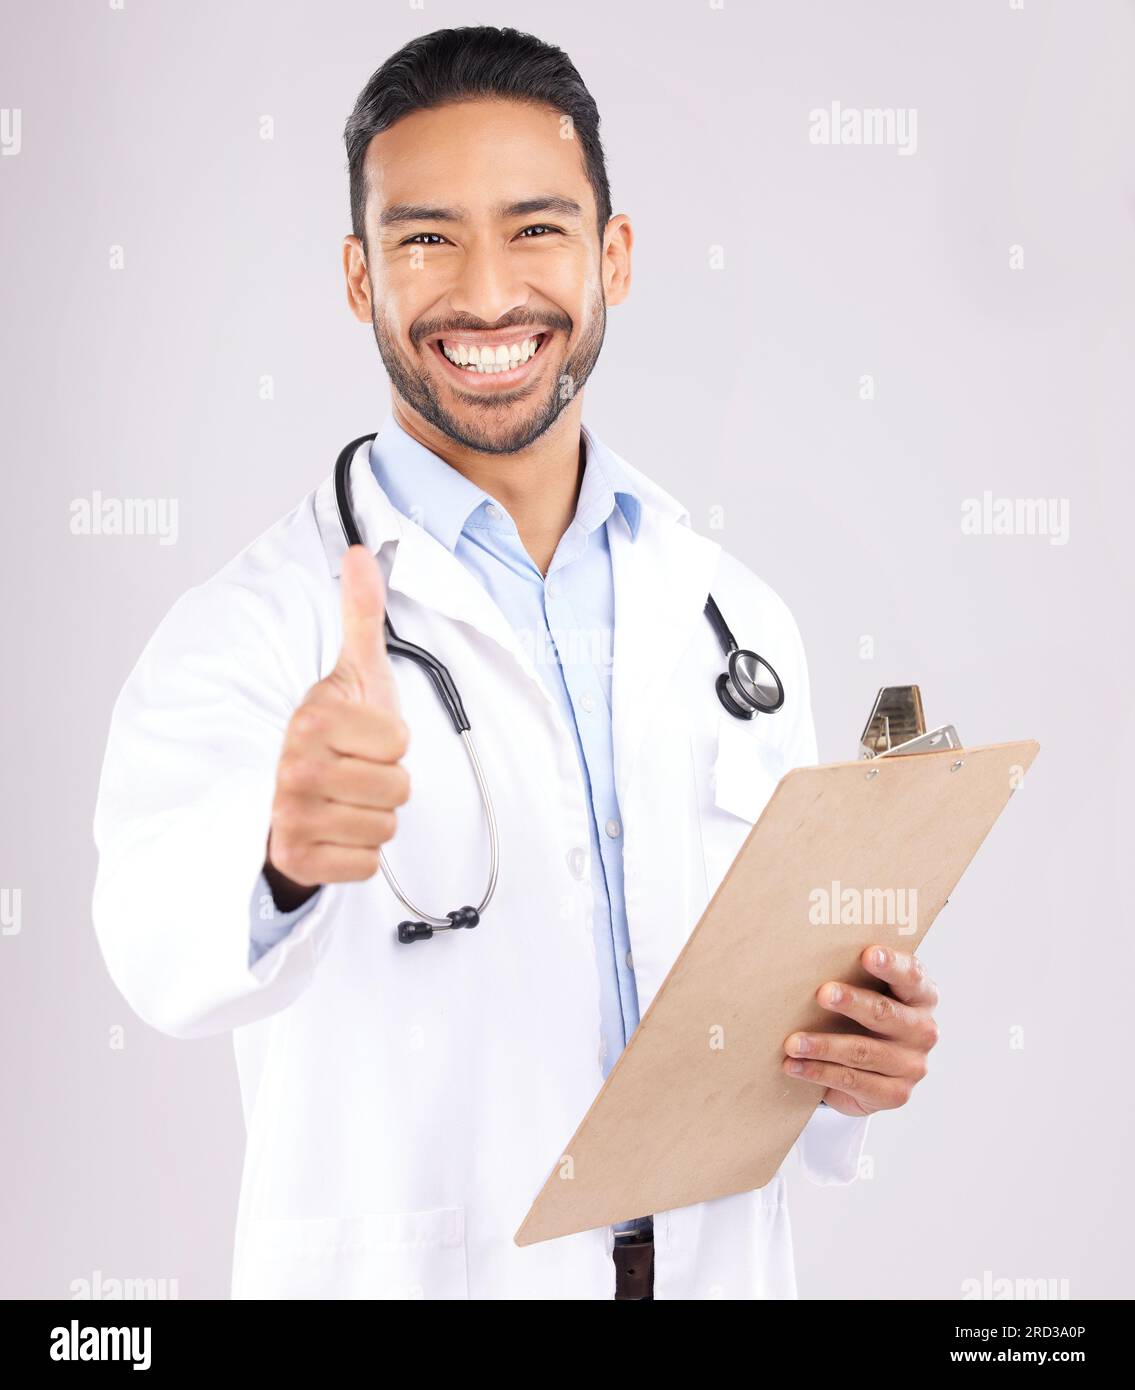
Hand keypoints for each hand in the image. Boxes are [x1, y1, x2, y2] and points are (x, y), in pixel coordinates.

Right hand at [264, 546, 409, 905]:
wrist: (288, 795)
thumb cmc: (334, 733)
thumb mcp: (354, 672)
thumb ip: (361, 614)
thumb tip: (361, 552)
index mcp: (312, 720)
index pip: (400, 742)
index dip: (392, 742)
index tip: (362, 738)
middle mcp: (294, 770)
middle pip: (398, 788)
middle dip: (387, 782)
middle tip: (355, 772)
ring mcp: (290, 819)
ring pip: (385, 827)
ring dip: (375, 817)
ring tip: (346, 801)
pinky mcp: (297, 861)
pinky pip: (366, 865)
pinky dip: (359, 854)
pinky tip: (336, 833)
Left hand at [781, 946, 939, 1117]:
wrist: (870, 1068)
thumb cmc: (862, 1014)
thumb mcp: (866, 990)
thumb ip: (853, 971)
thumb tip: (806, 952)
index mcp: (922, 996)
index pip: (912, 975)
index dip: (891, 964)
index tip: (868, 954)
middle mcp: (923, 1030)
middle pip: (884, 1013)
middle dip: (851, 1002)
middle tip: (822, 994)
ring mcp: (911, 1065)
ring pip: (863, 1051)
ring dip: (823, 1045)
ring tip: (793, 1042)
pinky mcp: (895, 1094)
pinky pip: (852, 1080)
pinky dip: (819, 1072)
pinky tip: (794, 1065)